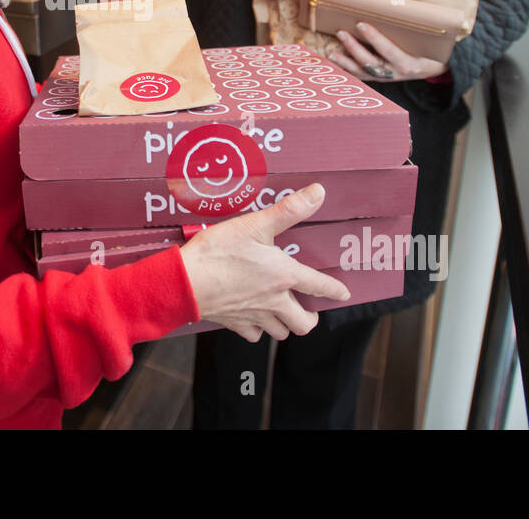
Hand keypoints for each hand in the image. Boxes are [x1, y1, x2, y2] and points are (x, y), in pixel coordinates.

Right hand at [179, 183, 350, 341]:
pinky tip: (252, 318)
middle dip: (309, 319)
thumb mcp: (255, 224)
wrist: (185, 282)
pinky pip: (253, 335)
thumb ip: (288, 210)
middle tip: (308, 311)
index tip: (343, 294)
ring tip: (281, 314)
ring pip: (280, 332)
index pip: (318, 286)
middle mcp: (273, 300)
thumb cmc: (219, 252)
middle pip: (303, 323)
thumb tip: (319, 193)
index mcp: (283, 275)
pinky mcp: (234, 323)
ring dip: (284, 324)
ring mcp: (254, 315)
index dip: (334, 290)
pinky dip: (257, 329)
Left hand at [327, 21, 446, 82]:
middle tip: (341, 32)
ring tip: (331, 53)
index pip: (387, 49)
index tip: (361, 24)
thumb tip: (395, 2)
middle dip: (353, 47)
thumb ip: (412, 27)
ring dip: (345, 62)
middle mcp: (395, 73)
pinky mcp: (380, 79)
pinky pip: (361, 76)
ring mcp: (386, 78)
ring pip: (362, 72)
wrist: (436, 68)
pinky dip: (347, 70)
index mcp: (408, 63)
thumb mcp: (426, 41)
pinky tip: (336, 62)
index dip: (373, 38)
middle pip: (369, 61)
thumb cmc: (431, 50)